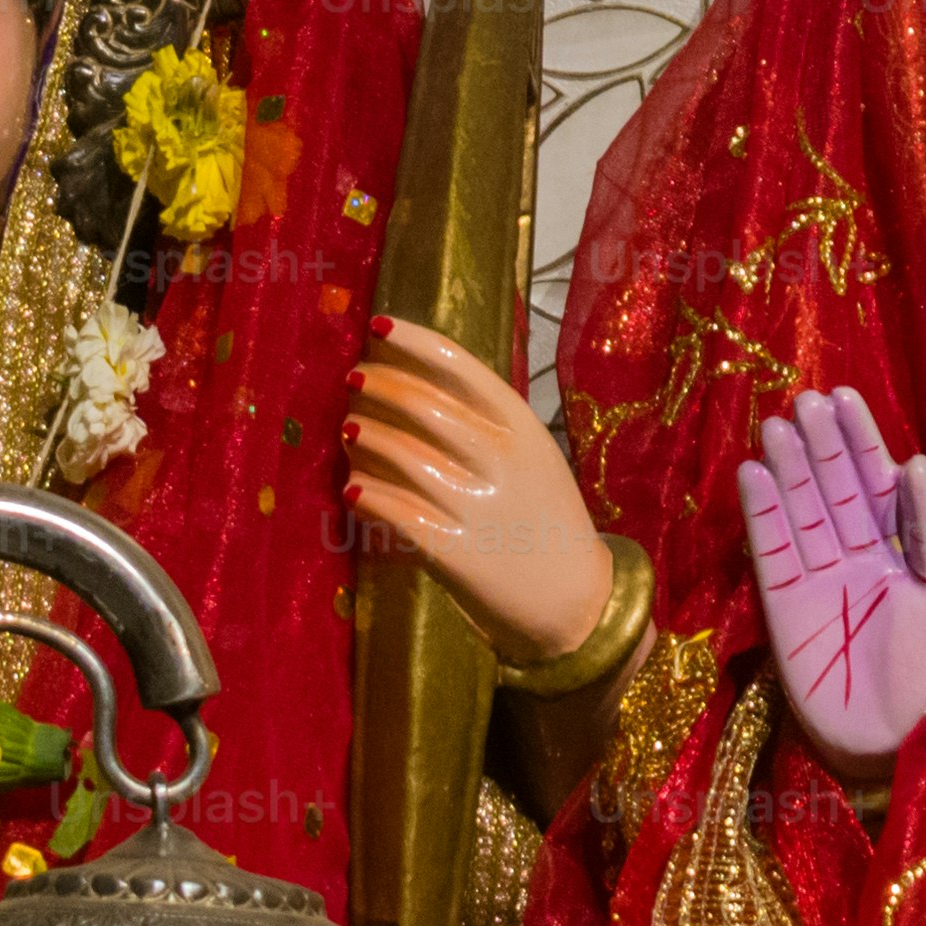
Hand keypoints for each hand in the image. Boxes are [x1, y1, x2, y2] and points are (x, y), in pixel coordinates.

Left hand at [342, 314, 613, 669]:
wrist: (576, 599)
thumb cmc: (545, 517)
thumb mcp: (532, 455)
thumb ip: (485, 422)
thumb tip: (411, 382)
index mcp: (523, 427)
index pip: (460, 366)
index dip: (412, 341)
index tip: (377, 326)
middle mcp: (502, 459)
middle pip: (424, 405)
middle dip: (380, 386)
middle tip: (354, 381)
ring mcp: (478, 506)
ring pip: (402, 455)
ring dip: (365, 437)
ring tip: (349, 431)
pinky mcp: (456, 552)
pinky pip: (396, 513)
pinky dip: (367, 495)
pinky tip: (352, 490)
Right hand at [736, 391, 925, 780]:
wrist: (893, 740)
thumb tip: (915, 462)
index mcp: (899, 551)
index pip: (875, 482)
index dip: (859, 440)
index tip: (844, 397)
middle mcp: (855, 557)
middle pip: (832, 489)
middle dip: (820, 445)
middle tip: (803, 400)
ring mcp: (817, 579)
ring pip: (799, 512)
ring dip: (787, 469)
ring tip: (775, 426)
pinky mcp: (783, 607)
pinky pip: (771, 552)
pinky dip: (761, 515)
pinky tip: (753, 476)